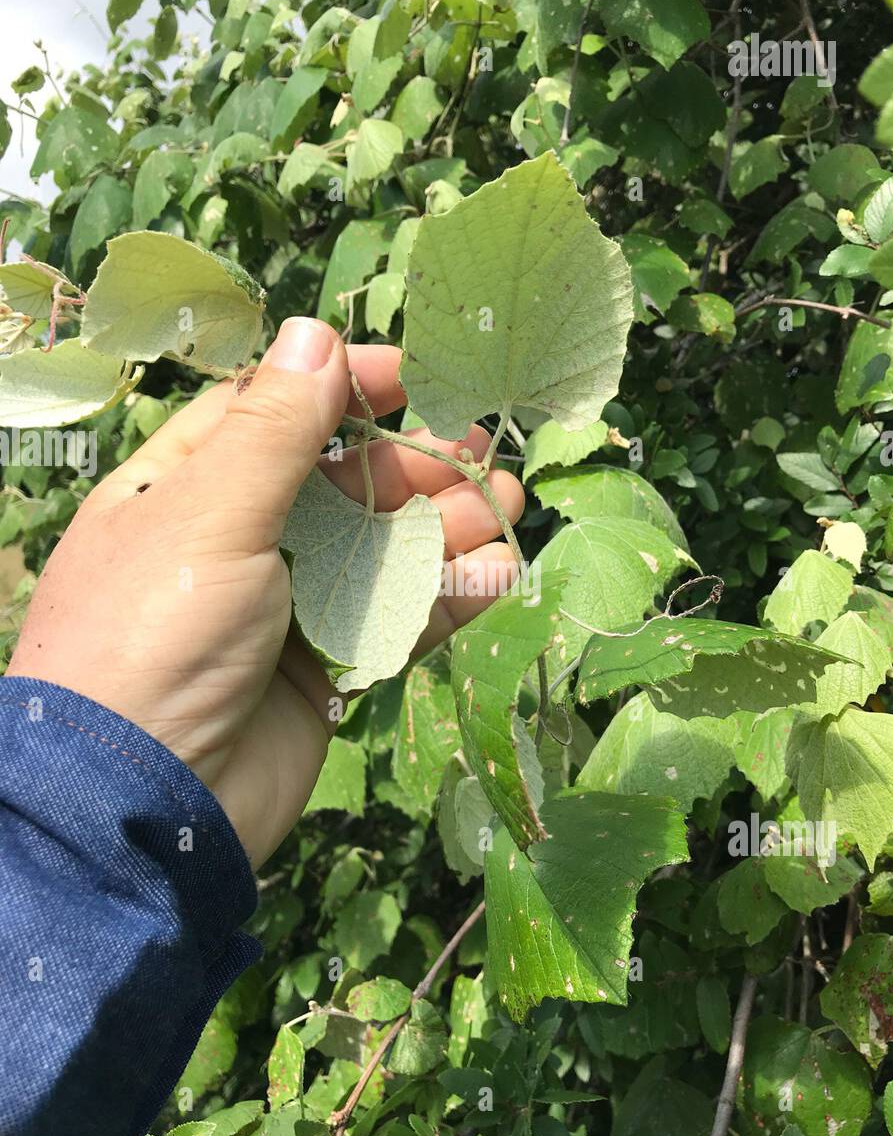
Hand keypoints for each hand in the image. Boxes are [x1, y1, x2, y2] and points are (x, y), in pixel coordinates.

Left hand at [7, 318, 524, 866]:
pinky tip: (493, 574)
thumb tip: (315, 330)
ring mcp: (283, 611)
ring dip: (442, 526)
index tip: (414, 374)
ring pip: (377, 552)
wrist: (145, 805)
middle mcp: (234, 542)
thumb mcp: (208, 516)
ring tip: (503, 504)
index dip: (341, 387)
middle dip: (410, 464)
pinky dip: (444, 596)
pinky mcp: (324, 671)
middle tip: (480, 451)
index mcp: (183, 490)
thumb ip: (272, 432)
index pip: (270, 414)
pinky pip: (393, 620)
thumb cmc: (156, 637)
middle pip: (339, 483)